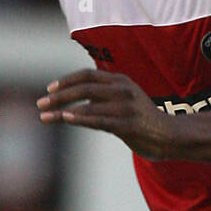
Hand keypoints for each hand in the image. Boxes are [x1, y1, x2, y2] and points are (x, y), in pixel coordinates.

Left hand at [36, 69, 174, 160]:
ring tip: (45, 117)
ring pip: (88, 105)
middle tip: (40, 104)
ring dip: (62, 111)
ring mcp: (126, 107)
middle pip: (84, 88)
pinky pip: (99, 120)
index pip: (87, 75)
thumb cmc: (142, 121)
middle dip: (59, 96)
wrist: (171, 136)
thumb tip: (70, 103)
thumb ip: (101, 98)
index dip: (66, 80)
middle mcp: (122, 90)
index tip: (49, 89)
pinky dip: (80, 118)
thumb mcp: (122, 102)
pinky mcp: (129, 125)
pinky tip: (65, 118)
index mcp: (120, 81)